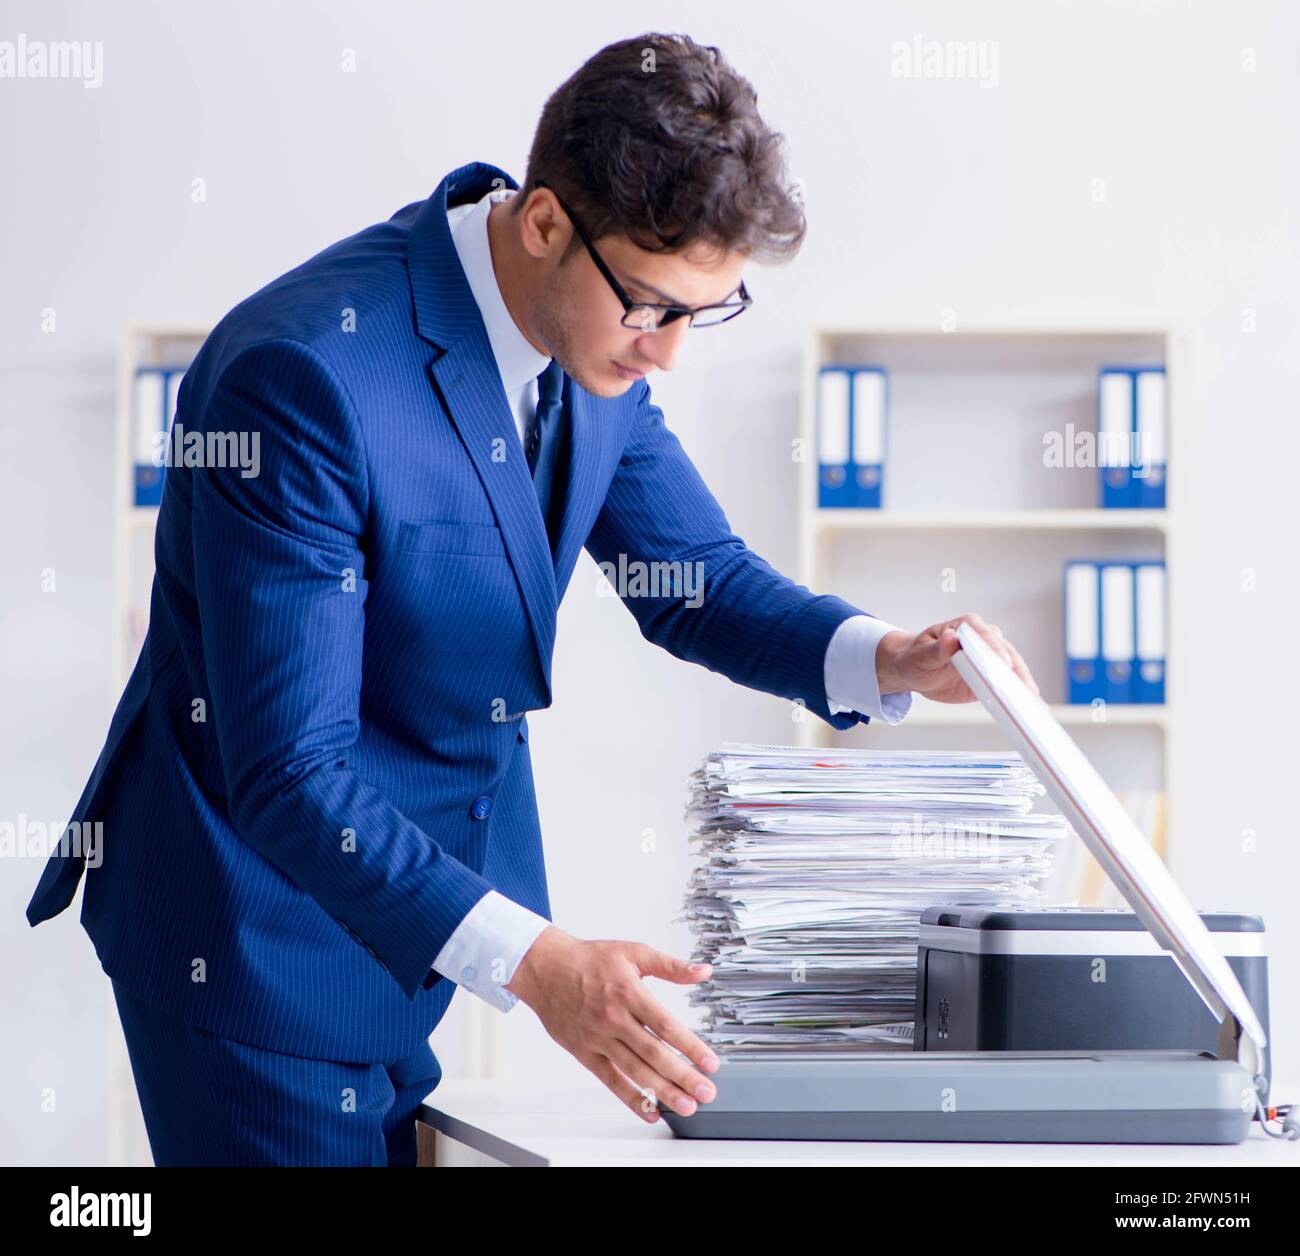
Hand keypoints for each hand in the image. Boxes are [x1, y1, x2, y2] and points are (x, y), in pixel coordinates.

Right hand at [505, 925, 718, 1123]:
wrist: (546, 969)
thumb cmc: (589, 959)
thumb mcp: (633, 952)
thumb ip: (670, 966)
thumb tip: (702, 971)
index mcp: (629, 993)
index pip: (666, 1025)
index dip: (691, 1046)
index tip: (711, 1063)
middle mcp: (615, 1019)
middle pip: (654, 1053)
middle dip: (683, 1076)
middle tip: (706, 1092)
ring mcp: (599, 1039)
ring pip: (635, 1071)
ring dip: (663, 1091)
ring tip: (686, 1106)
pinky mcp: (586, 1053)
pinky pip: (611, 1080)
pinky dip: (631, 1099)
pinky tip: (651, 1111)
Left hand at [876, 612, 1039, 702]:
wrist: (914, 671)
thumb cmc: (915, 658)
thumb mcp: (920, 656)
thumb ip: (937, 649)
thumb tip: (951, 638)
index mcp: (966, 627)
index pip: (986, 635)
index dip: (995, 649)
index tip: (1002, 663)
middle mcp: (983, 639)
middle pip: (1006, 655)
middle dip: (1017, 673)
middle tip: (1026, 691)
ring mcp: (991, 658)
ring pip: (1013, 671)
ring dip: (1024, 688)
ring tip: (1035, 707)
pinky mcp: (992, 677)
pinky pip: (1008, 686)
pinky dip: (1019, 698)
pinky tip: (1030, 711)